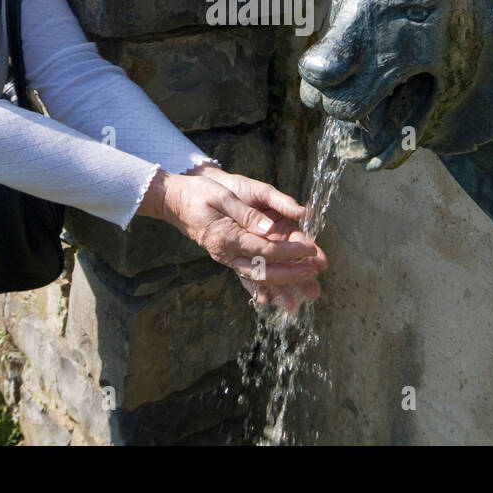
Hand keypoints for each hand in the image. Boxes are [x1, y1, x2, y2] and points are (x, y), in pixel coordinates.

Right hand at [139, 169, 326, 292]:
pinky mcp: (226, 257)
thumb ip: (247, 214)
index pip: (267, 250)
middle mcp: (226, 253)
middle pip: (265, 270)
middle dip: (294, 273)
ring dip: (283, 285)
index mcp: (228, 237)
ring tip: (307, 291)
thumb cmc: (200, 193)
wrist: (175, 201)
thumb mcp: (224, 196)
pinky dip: (260, 288)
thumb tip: (270, 229)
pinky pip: (246, 276)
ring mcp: (225, 258)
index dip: (292, 252)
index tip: (312, 250)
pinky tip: (272, 298)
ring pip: (258, 278)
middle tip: (318, 271)